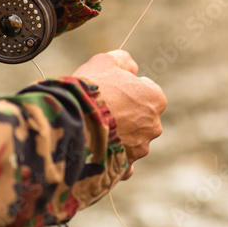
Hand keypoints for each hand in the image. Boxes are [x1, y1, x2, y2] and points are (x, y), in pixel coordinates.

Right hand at [73, 50, 166, 179]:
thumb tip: (131, 66)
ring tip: (94, 131)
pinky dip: (113, 159)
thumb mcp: (104, 62)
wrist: (73, 123)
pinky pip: (123, 163)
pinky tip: (98, 152)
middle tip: (102, 111)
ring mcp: (140, 148)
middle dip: (126, 114)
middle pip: (141, 117)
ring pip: (132, 141)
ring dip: (118, 137)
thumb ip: (122, 60)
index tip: (112, 90)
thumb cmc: (90, 90)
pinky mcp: (126, 166)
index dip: (128, 89)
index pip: (148, 91)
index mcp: (155, 99)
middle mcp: (154, 125)